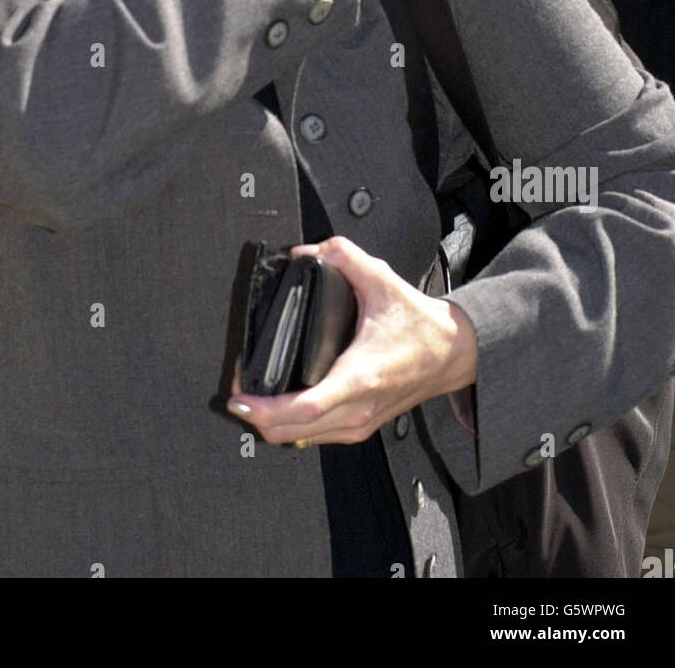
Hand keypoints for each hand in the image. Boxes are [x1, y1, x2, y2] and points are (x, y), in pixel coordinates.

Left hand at [227, 236, 477, 445]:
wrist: (454, 354)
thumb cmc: (422, 327)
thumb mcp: (383, 280)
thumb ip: (343, 255)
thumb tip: (306, 251)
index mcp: (359, 376)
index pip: (305, 407)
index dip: (265, 408)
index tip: (240, 397)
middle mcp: (357, 408)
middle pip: (292, 432)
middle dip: (257, 416)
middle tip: (237, 391)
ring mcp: (359, 423)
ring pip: (300, 441)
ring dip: (271, 424)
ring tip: (252, 398)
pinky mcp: (360, 426)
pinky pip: (314, 437)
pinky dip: (290, 426)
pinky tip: (279, 406)